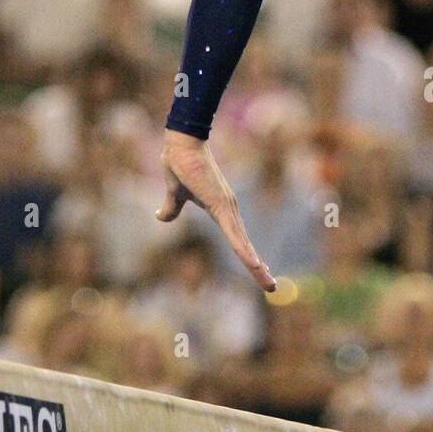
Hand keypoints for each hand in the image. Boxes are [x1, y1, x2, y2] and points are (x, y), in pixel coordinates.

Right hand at [156, 128, 275, 291]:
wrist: (181, 143)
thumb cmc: (180, 163)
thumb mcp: (174, 193)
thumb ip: (171, 207)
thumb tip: (160, 218)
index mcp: (221, 210)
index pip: (237, 240)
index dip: (248, 256)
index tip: (261, 271)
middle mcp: (229, 210)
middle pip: (245, 247)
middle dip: (258, 270)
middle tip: (271, 288)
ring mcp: (227, 208)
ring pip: (243, 245)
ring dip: (256, 267)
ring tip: (268, 285)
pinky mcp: (221, 206)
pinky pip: (235, 235)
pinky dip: (245, 252)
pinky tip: (255, 265)